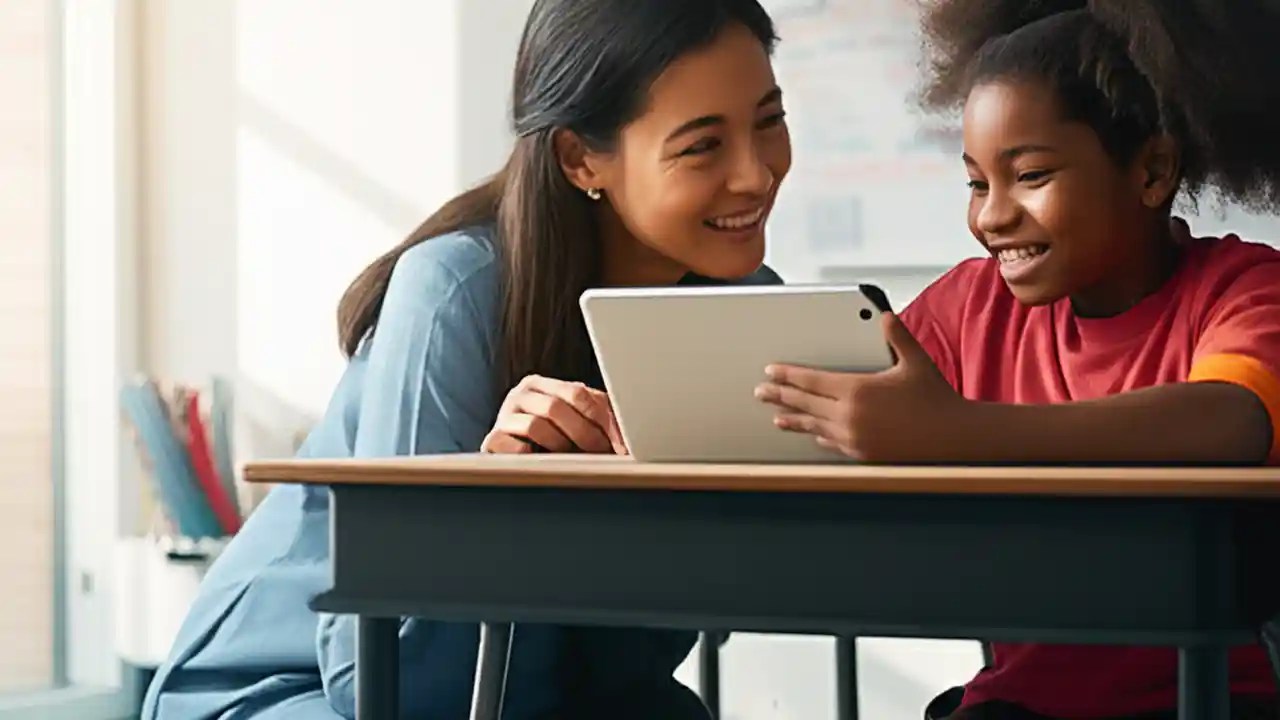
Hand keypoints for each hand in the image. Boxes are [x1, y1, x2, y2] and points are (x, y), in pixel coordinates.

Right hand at [481, 375, 627, 454]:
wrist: (515, 461)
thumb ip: (601, 417)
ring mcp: (504, 417)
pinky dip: (534, 457)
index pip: (576, 393)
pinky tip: (543, 463)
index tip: (619, 439)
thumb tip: (628, 433)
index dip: (601, 416)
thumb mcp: (579, 422)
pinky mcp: (492, 442)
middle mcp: (520, 395)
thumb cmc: (556, 441)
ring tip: (572, 458)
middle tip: (601, 452)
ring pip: (536, 426)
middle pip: (556, 407)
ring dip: (561, 445)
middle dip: (584, 433)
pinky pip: (515, 448)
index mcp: (542, 385)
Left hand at [754, 312, 968, 461]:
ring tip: (777, 418)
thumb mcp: (916, 361)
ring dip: (793, 420)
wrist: (952, 437)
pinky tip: (813, 435)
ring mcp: (854, 437)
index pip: (811, 380)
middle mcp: (850, 415)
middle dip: (780, 396)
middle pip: (805, 403)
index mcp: (857, 390)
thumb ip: (897, 337)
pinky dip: (820, 436)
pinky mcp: (862, 454)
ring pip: (814, 426)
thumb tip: (885, 317)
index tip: (771, 371)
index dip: (787, 375)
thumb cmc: (935, 399)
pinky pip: (832, 443)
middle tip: (761, 392)